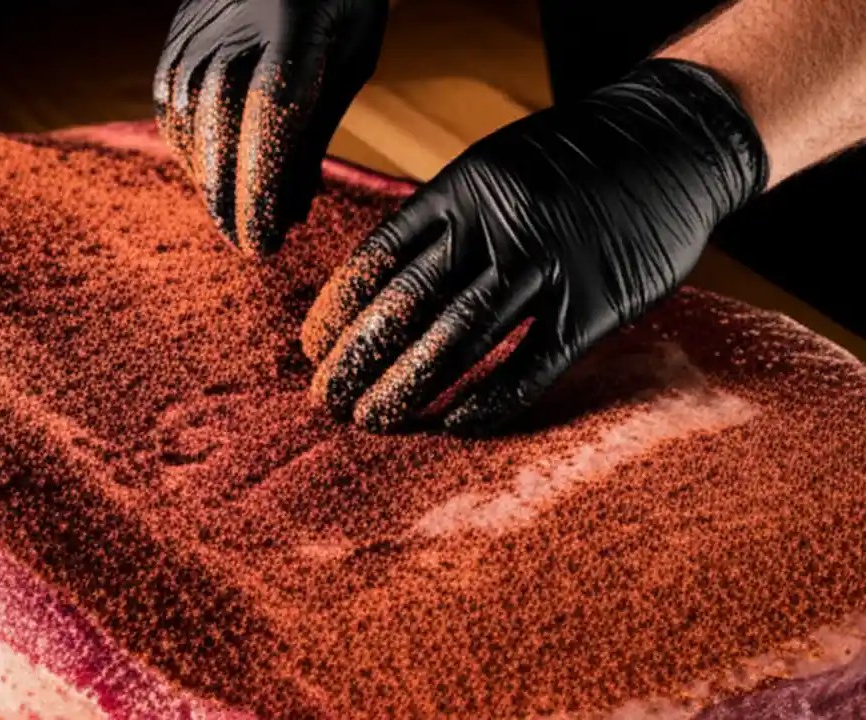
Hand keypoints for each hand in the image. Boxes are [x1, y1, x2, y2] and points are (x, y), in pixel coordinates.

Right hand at [154, 0, 388, 254]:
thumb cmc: (339, 0)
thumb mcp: (351, 57)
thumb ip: (317, 130)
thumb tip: (291, 212)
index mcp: (291, 22)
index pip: (268, 118)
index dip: (261, 188)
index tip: (264, 240)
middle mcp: (232, 24)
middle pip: (218, 128)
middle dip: (231, 199)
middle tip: (249, 246)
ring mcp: (197, 29)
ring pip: (189, 123)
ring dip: (209, 180)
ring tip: (234, 219)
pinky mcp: (177, 37)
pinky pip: (171, 105)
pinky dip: (188, 148)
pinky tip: (209, 175)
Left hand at [301, 58, 769, 434]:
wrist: (677, 136)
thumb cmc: (572, 161)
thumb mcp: (496, 168)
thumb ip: (445, 222)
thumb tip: (381, 288)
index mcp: (464, 188)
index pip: (381, 257)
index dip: (340, 308)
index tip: (311, 349)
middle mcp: (501, 224)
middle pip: (410, 304)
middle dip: (359, 358)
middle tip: (327, 401)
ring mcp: (552, 263)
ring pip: (462, 338)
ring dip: (408, 387)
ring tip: (371, 421)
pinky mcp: (600, 302)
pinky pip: (533, 363)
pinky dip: (490, 400)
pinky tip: (451, 426)